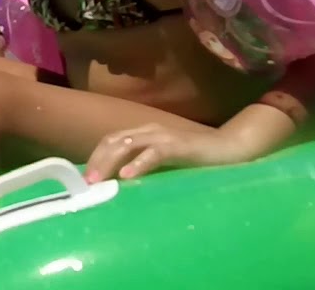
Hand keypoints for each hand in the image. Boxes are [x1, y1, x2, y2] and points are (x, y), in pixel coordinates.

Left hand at [83, 122, 254, 182]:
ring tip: (99, 180)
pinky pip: (155, 153)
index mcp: (144, 133)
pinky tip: (128, 175)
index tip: (83, 178)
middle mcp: (150, 130)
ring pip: (129, 144)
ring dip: (110, 162)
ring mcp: (164, 136)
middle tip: (86, 183)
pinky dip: (139, 163)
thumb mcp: (164, 162)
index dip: (95, 156)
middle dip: (97, 160)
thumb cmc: (197, 159)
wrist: (230, 149)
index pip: (111, 140)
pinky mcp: (180, 146)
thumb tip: (120, 184)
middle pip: (114, 141)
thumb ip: (145, 166)